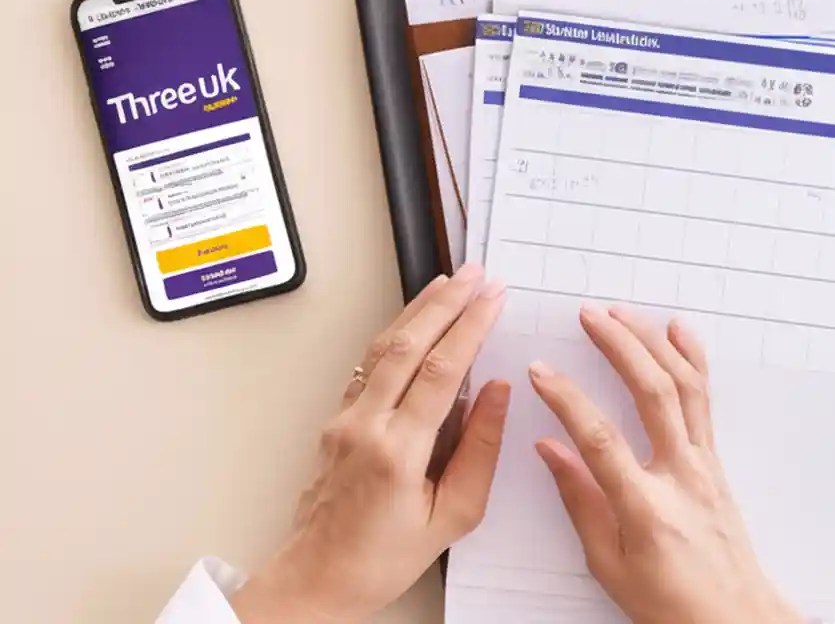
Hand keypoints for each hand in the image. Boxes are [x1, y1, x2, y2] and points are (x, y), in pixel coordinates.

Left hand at [231, 264, 509, 623]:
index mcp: (398, 452)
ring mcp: (345, 419)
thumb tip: (497, 392)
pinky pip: (368, 366)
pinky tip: (413, 321)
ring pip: (382, 348)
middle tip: (477, 274)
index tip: (494, 298)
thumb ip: (479, 451)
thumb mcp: (453, 517)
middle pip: (408, 345)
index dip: (471, 327)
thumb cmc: (382, 559)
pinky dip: (395, 334)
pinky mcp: (337, 421)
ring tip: (448, 282)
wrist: (316, 579)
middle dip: (446, 302)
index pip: (441, 371)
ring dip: (418, 309)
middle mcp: (366, 426)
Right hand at [530, 306, 804, 623]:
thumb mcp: (609, 565)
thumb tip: (550, 449)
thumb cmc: (671, 602)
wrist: (734, 616)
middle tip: (589, 316)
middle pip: (654, 394)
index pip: (602, 440)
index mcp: (648, 508)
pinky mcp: (715, 459)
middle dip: (620, 347)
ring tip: (623, 313)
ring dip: (653, 342)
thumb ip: (580, 502)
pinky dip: (692, 359)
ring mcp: (704, 463)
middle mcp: (682, 475)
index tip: (540, 371)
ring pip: (684, 386)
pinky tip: (678, 332)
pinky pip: (704, 398)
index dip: (568, 401)